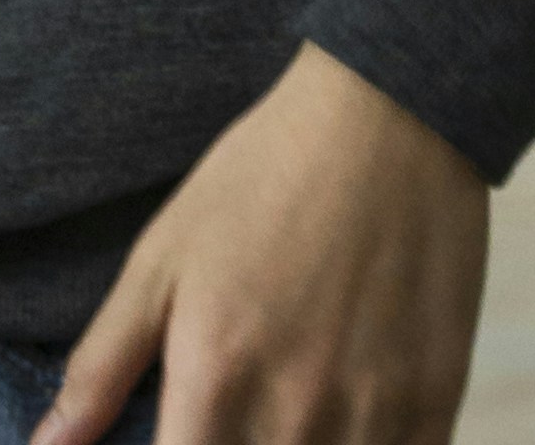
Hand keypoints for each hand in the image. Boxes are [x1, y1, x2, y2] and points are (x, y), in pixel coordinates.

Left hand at [38, 46, 490, 444]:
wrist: (390, 121)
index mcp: (214, 377)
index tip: (177, 436)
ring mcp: (370, 417)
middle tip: (231, 408)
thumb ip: (102, 365)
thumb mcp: (163, 255)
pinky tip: (339, 413)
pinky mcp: (432, 410)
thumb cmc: (262, 179)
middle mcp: (292, 414)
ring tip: (283, 403)